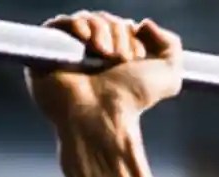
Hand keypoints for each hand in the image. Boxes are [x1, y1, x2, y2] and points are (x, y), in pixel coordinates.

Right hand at [25, 11, 182, 125]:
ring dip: (101, 30)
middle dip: (117, 33)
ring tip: (103, 55)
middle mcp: (93, 54)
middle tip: (119, 59)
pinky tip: (85, 39)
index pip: (123, 25)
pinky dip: (75, 24)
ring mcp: (70, 53)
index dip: (131, 35)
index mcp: (117, 57)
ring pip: (86, 19)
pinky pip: (59, 23)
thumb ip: (172, 45)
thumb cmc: (133, 100)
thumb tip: (145, 24)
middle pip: (105, 19)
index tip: (135, 59)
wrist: (102, 115)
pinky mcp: (47, 53)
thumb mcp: (169, 75)